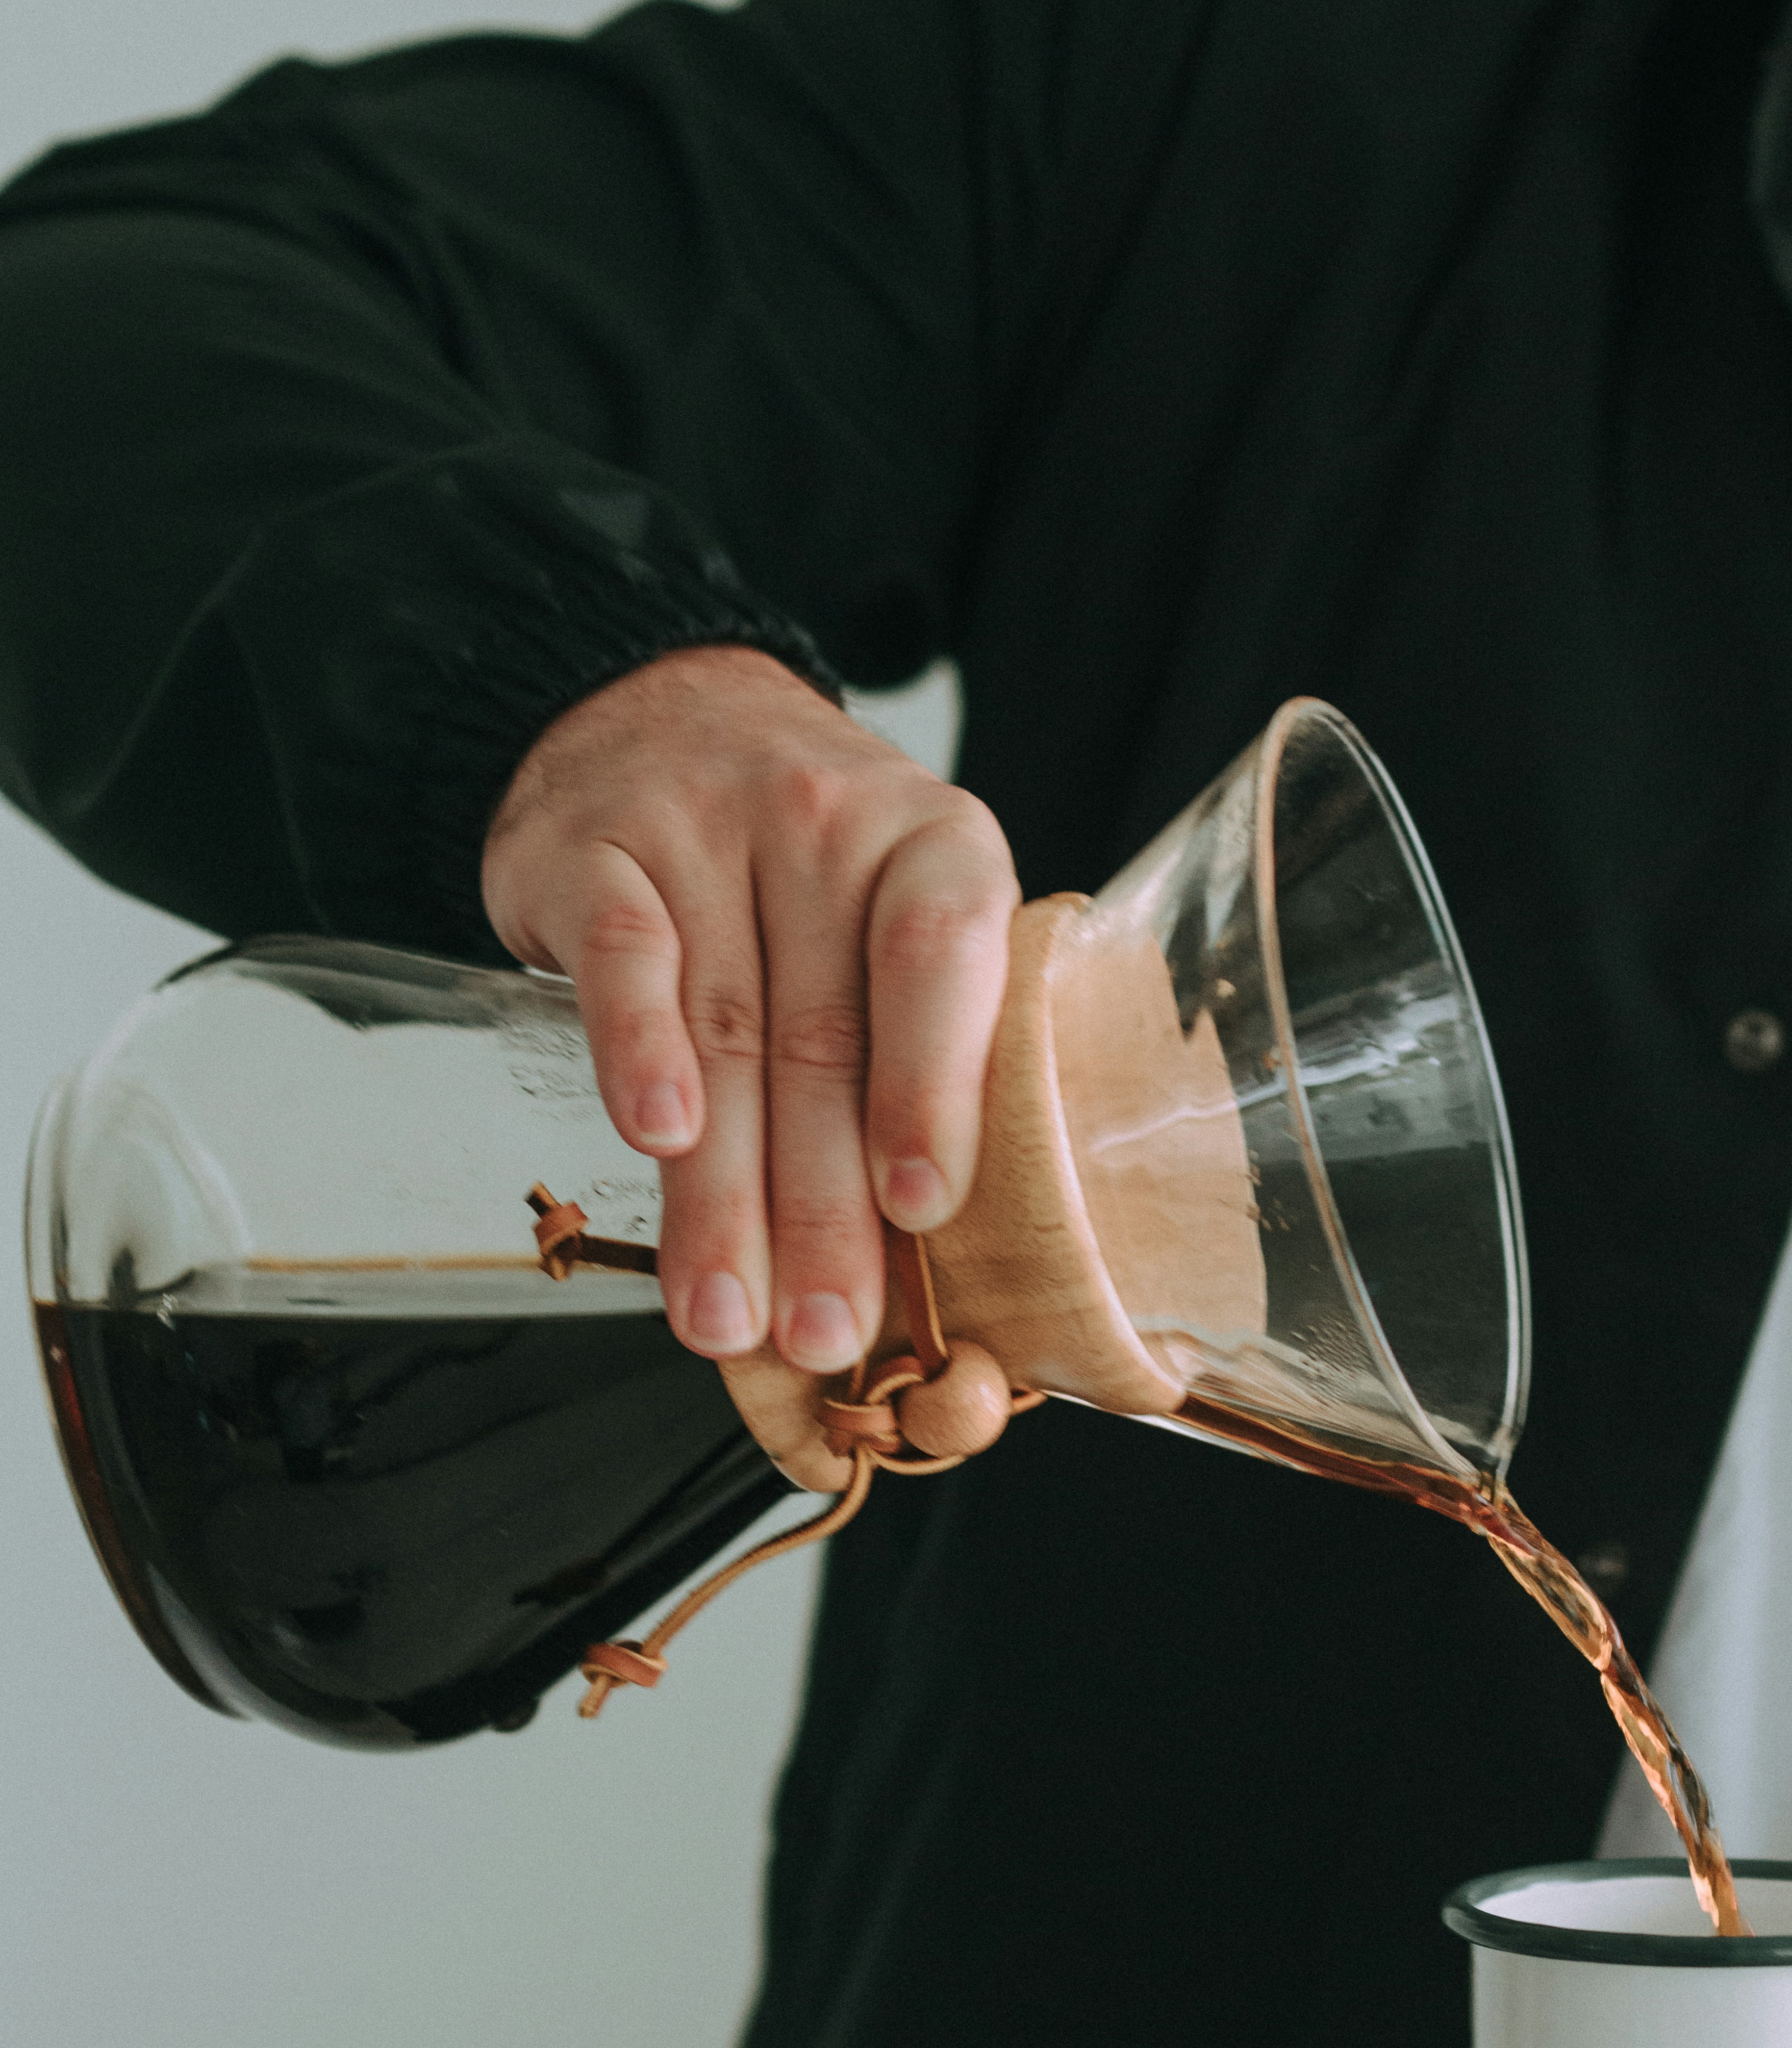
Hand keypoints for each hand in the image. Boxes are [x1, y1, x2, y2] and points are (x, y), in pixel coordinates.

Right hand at [480, 646, 1017, 1367]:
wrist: (661, 713)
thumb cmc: (803, 867)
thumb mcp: (886, 922)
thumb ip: (911, 1050)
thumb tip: (911, 1252)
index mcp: (935, 843)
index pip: (943, 957)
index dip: (932, 1088)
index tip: (920, 1209)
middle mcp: (824, 823)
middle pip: (823, 1040)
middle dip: (820, 1211)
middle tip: (823, 1334)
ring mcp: (702, 828)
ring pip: (720, 1032)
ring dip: (721, 1193)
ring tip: (728, 1314)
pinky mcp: (592, 850)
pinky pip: (622, 958)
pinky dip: (637, 1051)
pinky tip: (653, 1140)